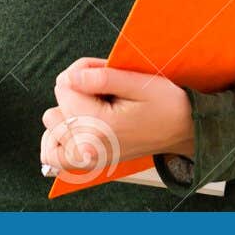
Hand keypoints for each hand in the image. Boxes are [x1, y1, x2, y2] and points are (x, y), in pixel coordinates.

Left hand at [40, 57, 191, 177]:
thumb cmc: (165, 104)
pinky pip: (52, 153)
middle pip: (56, 103)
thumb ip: (100, 78)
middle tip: (104, 89)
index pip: (63, 86)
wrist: (183, 129)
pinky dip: (58, 137)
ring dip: (67, 111)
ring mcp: (87, 160)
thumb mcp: (138, 82)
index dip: (81, 71)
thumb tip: (70, 77)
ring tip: (95, 105)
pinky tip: (75, 124)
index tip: (103, 72)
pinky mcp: (88, 163)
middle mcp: (89, 149)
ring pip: (52, 124)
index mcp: (100, 127)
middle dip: (75, 90)